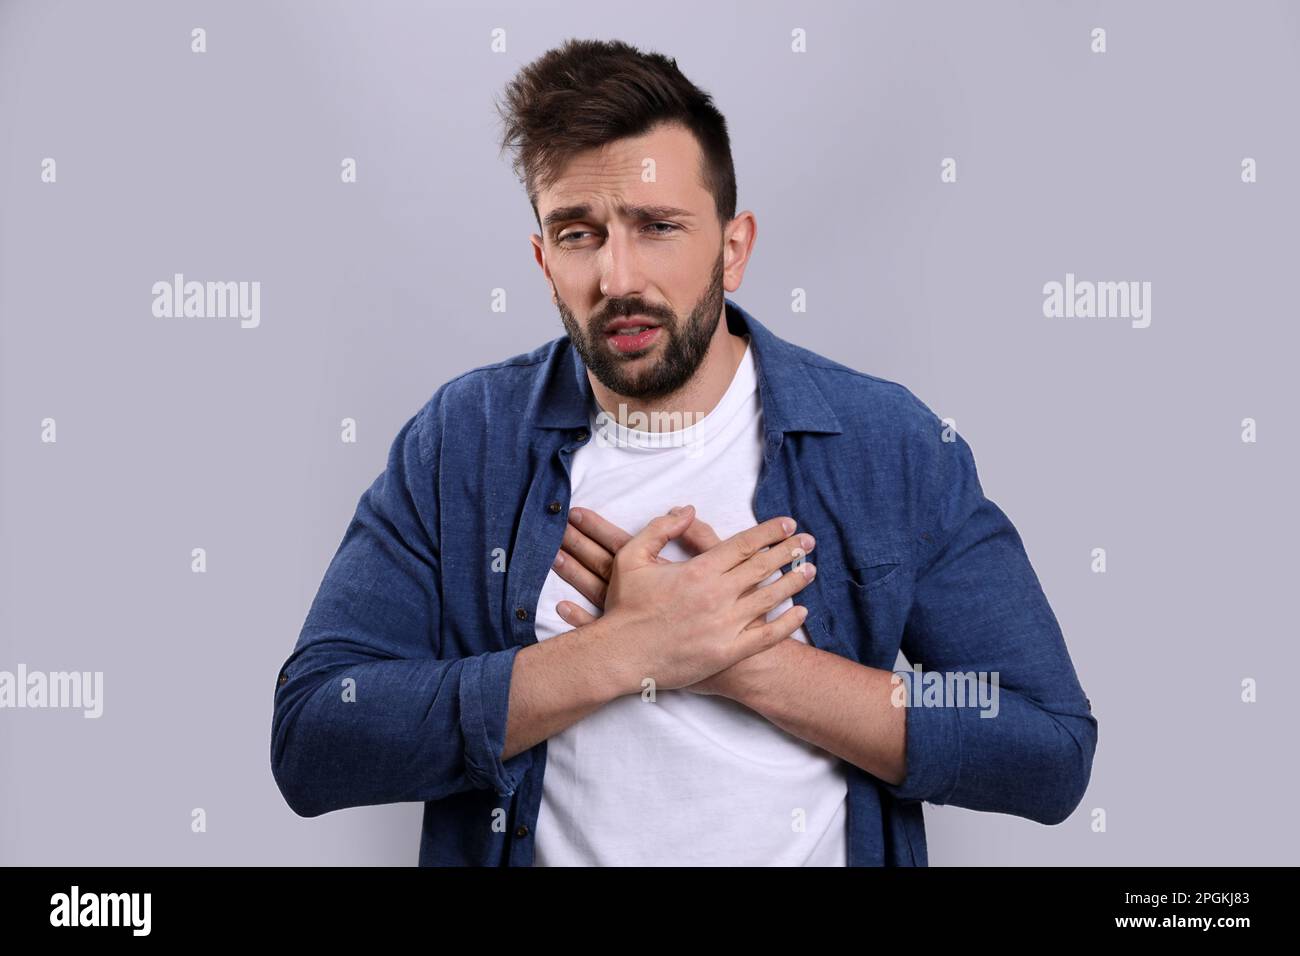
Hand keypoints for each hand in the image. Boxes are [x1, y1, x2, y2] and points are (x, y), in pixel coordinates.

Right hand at [552, 506, 815, 695]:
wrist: (621, 655)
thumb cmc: (625, 606)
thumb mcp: (632, 557)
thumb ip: (660, 528)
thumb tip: (686, 509)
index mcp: (699, 570)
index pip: (745, 545)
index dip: (769, 532)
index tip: (788, 523)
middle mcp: (718, 595)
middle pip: (764, 568)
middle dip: (790, 551)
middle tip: (808, 541)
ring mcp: (725, 625)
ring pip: (770, 599)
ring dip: (794, 582)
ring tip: (811, 569)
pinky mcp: (727, 652)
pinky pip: (766, 636)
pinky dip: (787, 623)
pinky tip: (801, 613)